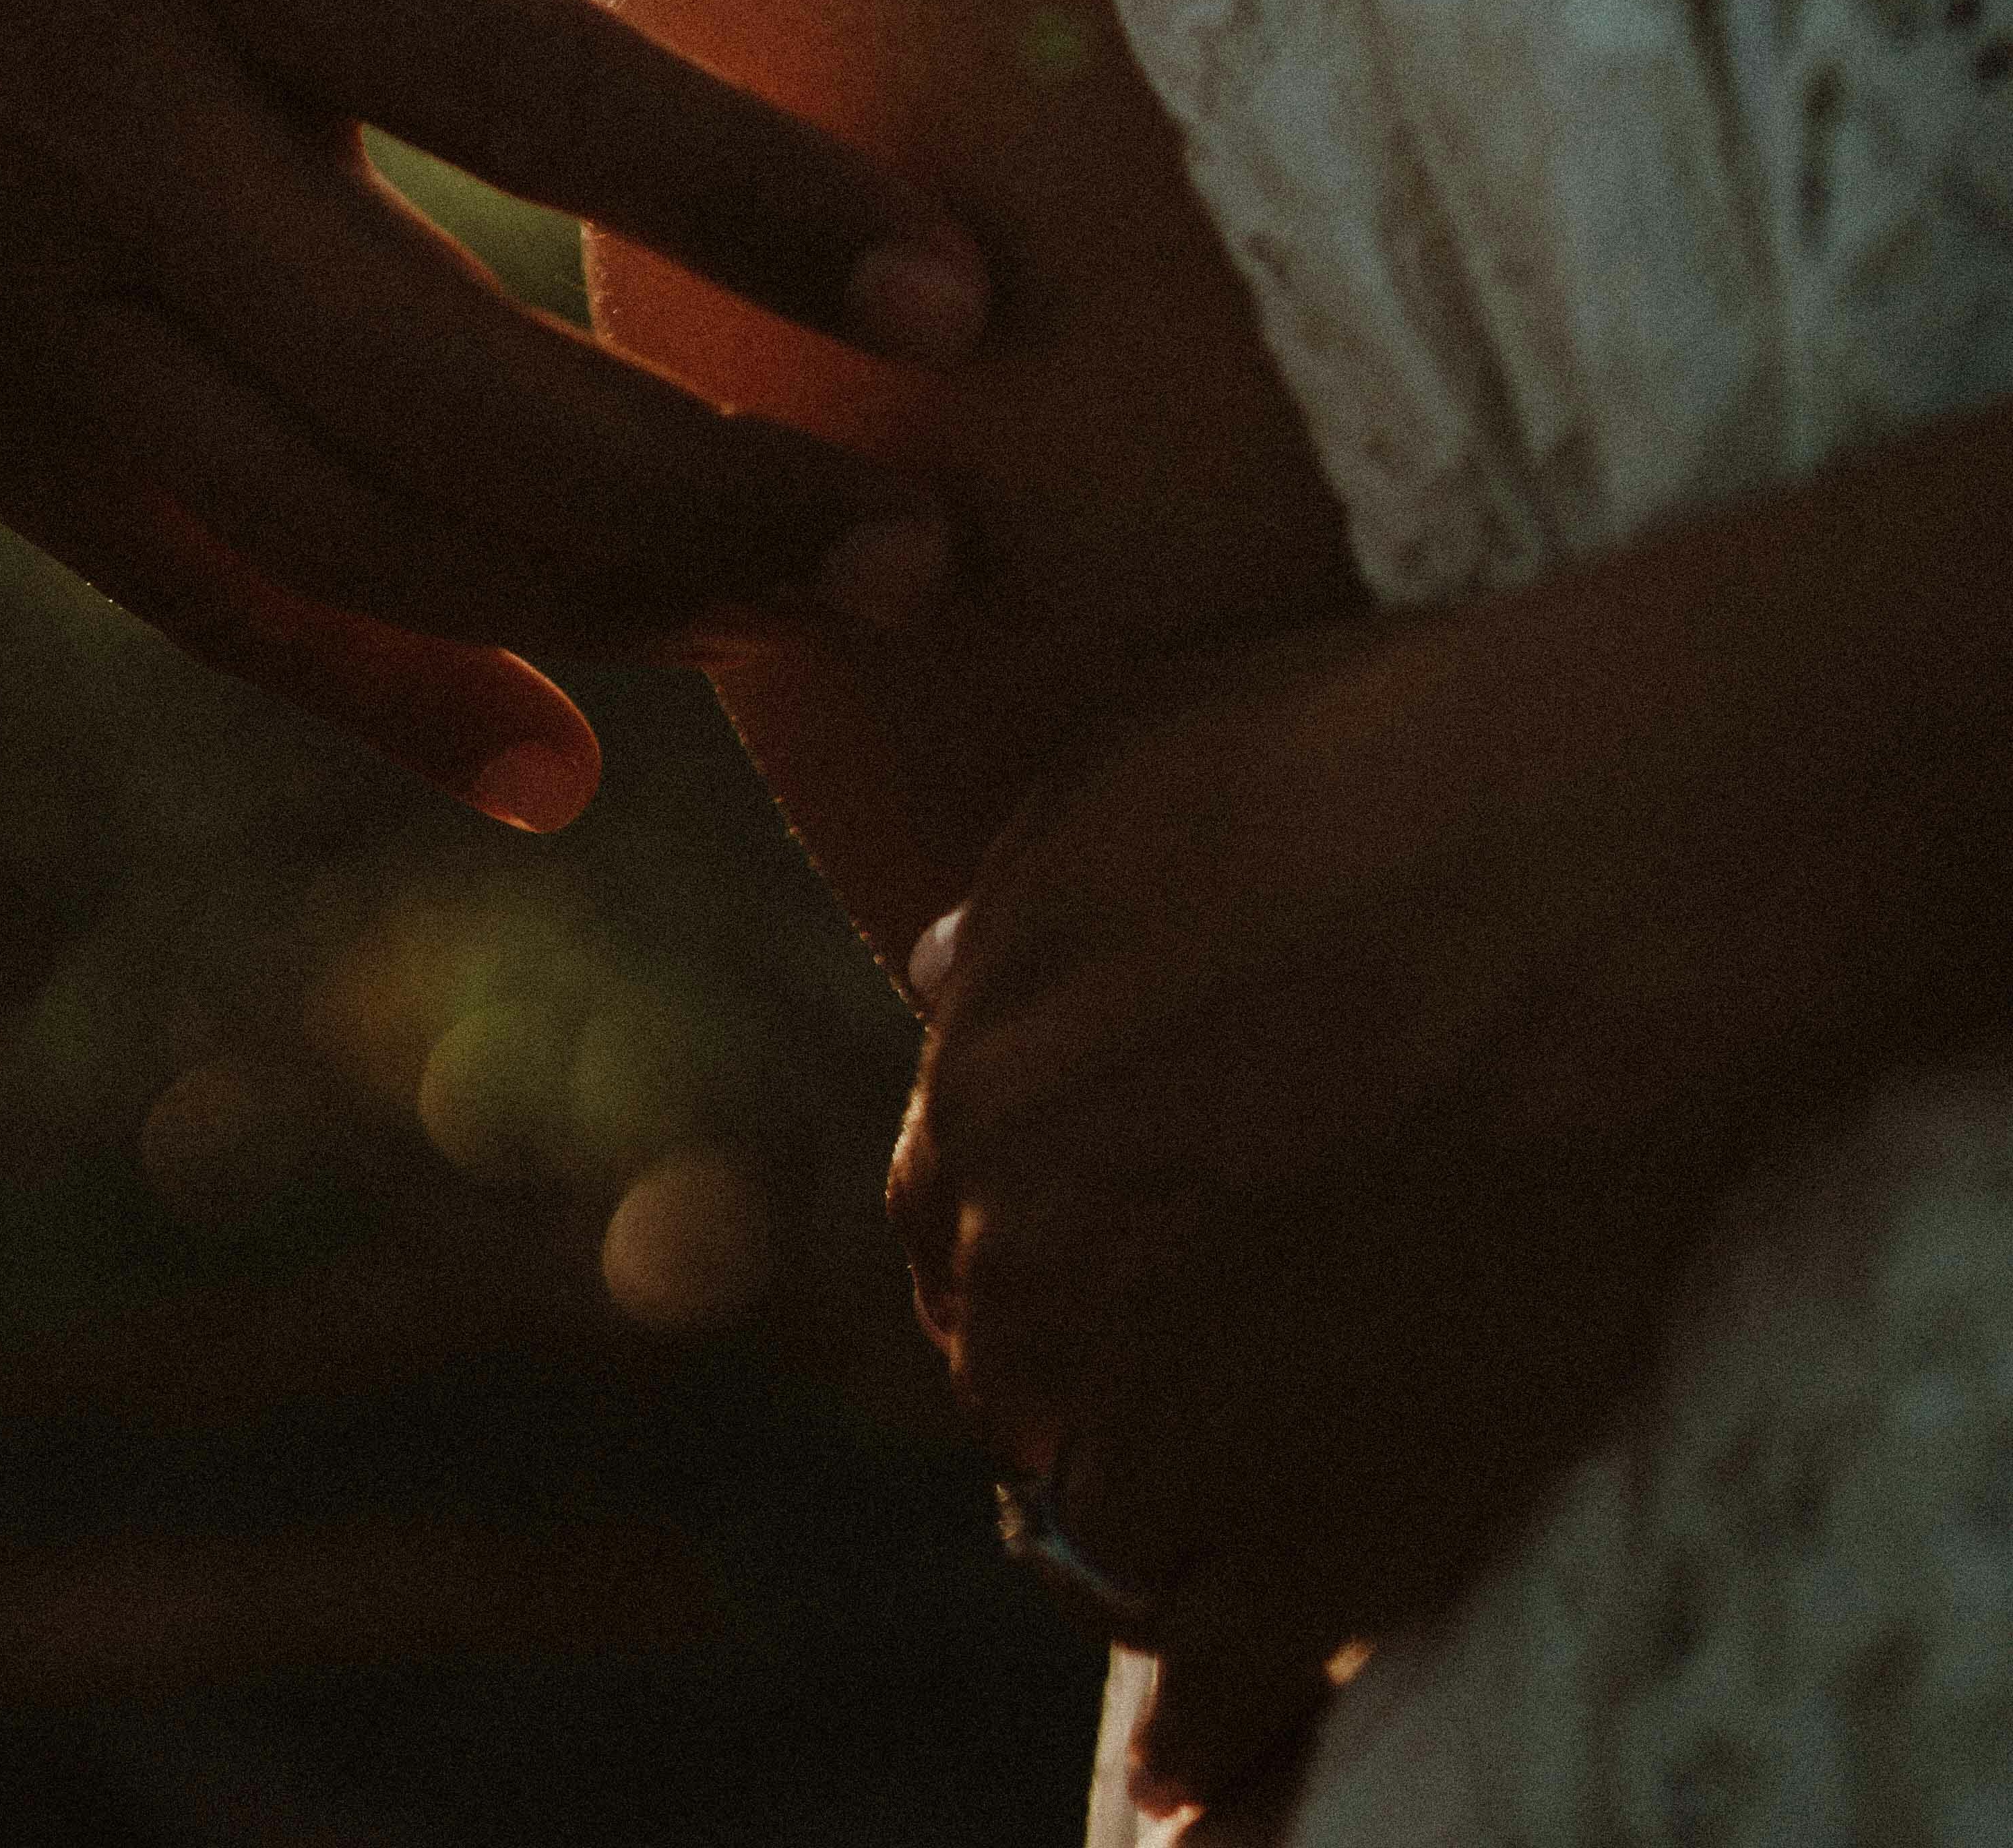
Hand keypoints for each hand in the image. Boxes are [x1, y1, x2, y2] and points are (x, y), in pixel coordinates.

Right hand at [0, 0, 990, 828]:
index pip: (527, 92)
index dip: (757, 202)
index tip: (962, 285)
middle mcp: (111, 142)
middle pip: (471, 396)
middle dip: (734, 494)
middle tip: (945, 532)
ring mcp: (26, 317)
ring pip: (361, 535)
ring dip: (615, 605)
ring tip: (827, 617)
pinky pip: (203, 605)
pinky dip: (384, 701)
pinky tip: (556, 766)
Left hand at [885, 481, 1978, 1818]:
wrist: (1585, 885)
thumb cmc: (1374, 786)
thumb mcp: (1131, 783)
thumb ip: (1024, 911)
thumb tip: (946, 982)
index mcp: (981, 1100)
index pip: (956, 1225)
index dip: (1025, 1242)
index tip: (1092, 1262)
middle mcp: (1037, 1273)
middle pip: (1021, 1379)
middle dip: (1082, 1374)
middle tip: (1188, 1375)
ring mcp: (1175, 1417)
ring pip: (1110, 1528)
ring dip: (1151, 1529)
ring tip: (1220, 1532)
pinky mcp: (1320, 1532)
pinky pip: (1219, 1677)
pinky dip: (1210, 1731)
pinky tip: (1209, 1775)